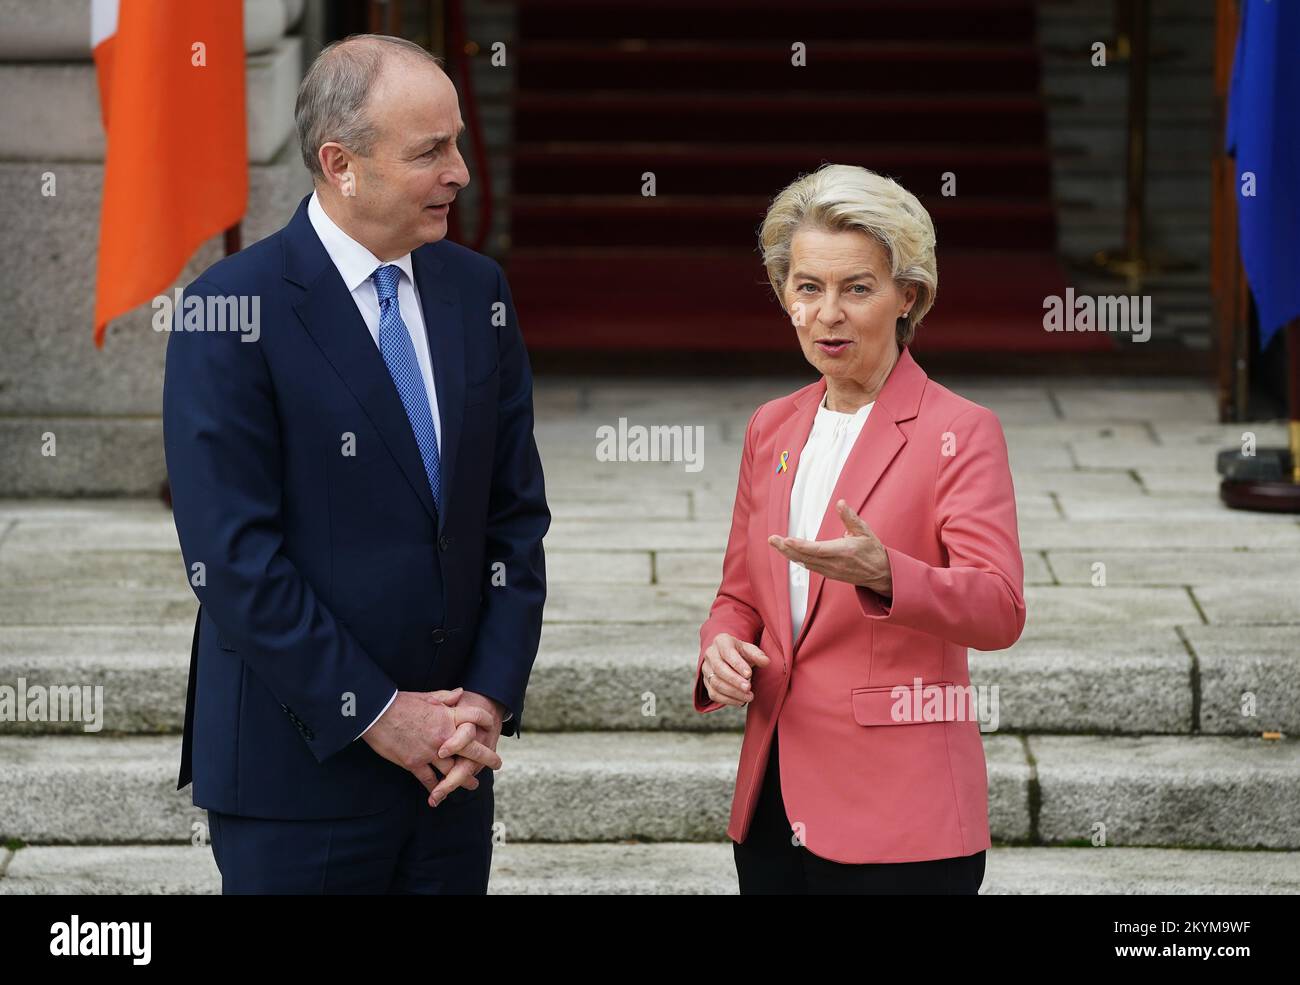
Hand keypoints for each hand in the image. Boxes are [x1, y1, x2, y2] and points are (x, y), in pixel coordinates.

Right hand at [361, 689, 501, 796]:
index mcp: (447, 716)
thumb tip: (461, 692)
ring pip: (453, 770)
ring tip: (472, 784)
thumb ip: (446, 697)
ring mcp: (429, 752)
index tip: (491, 726)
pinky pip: (429, 780)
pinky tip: (440, 794)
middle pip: (472, 749)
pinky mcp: (414, 763)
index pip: (475, 717)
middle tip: (496, 763)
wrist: (377, 713)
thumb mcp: (426, 696)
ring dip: (464, 779)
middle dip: (486, 757)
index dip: (486, 720)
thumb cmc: (400, 702)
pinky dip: (436, 789)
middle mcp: (443, 736)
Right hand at [701, 632, 770, 706]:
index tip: (749, 674)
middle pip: (719, 669)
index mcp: (721, 641)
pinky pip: (714, 694)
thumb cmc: (740, 652)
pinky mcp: (706, 683)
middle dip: (734, 680)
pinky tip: (740, 701)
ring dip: (733, 692)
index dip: (738, 664)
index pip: (727, 653)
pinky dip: (728, 700)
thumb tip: (766, 662)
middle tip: (748, 688)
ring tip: (748, 697)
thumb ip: (758, 655)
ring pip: (716, 683)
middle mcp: (710, 654)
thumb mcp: (750, 649)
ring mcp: (706, 669)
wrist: (728, 657)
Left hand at [768, 500, 891, 595]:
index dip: (800, 546)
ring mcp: (831, 571)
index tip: (786, 540)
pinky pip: (809, 566)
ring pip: (804, 563)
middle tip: (772, 539)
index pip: (817, 549)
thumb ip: (850, 518)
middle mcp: (834, 564)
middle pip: (805, 557)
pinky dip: (797, 559)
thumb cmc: (872, 550)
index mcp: (843, 551)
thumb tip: (841, 503)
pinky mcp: (829, 574)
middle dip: (786, 549)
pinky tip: (788, 552)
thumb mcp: (865, 531)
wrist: (881, 573)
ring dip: (788, 554)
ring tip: (776, 543)